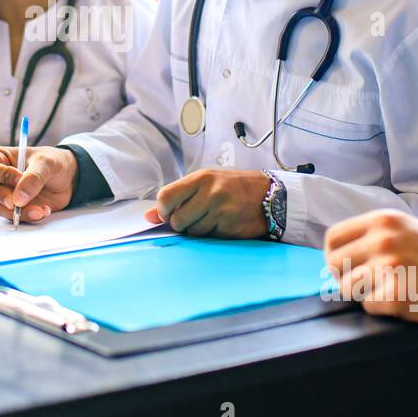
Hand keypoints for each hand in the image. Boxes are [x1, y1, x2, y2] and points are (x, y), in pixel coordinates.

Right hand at [0, 145, 76, 222]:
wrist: (68, 178)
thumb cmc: (53, 162)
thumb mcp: (46, 164)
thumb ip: (32, 178)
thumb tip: (18, 200)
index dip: (1, 175)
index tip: (20, 177)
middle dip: (0, 196)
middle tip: (18, 201)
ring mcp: (2, 192)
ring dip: (19, 211)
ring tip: (41, 208)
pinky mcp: (12, 207)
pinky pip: (11, 216)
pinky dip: (27, 216)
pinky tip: (43, 210)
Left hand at [144, 168, 271, 237]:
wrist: (269, 195)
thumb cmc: (233, 188)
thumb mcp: (205, 184)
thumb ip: (177, 198)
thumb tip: (148, 217)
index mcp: (200, 178)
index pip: (165, 197)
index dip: (163, 211)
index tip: (171, 213)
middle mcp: (210, 192)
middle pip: (177, 220)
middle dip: (182, 224)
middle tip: (196, 216)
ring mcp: (221, 210)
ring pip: (192, 232)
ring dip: (199, 230)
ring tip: (213, 218)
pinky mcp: (230, 227)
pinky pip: (209, 238)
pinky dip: (213, 234)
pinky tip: (224, 223)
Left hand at [323, 209, 417, 332]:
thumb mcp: (412, 232)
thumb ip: (377, 237)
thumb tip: (340, 253)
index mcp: (385, 220)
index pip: (332, 239)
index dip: (335, 257)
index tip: (347, 268)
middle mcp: (383, 239)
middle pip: (334, 265)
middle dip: (348, 278)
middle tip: (374, 285)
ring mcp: (389, 265)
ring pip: (348, 288)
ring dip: (367, 295)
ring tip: (395, 291)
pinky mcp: (398, 293)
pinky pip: (369, 306)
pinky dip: (384, 309)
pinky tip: (407, 302)